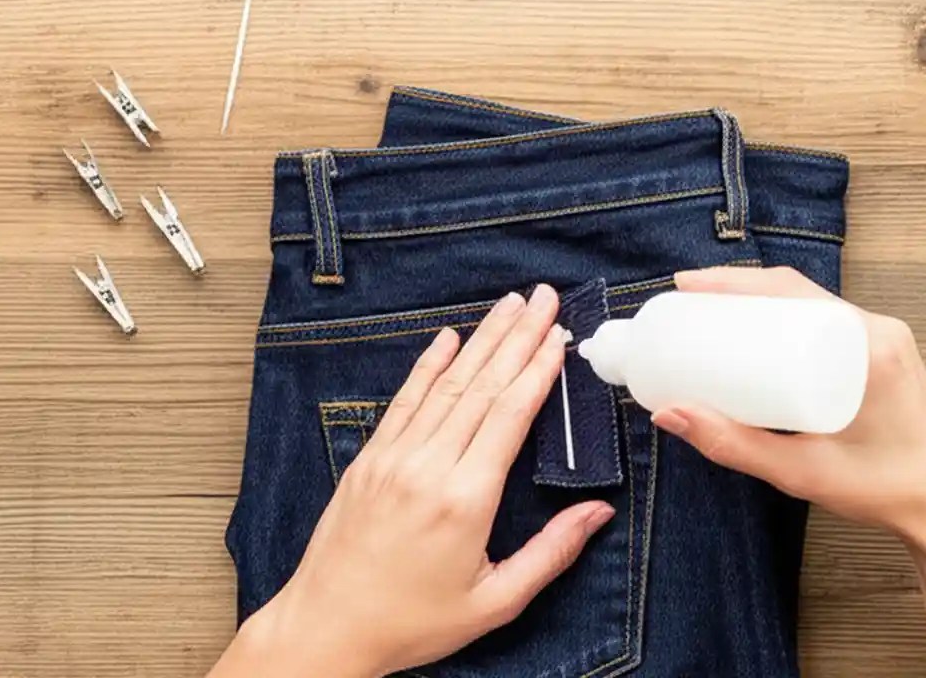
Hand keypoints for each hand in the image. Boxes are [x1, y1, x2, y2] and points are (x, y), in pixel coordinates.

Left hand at [211, 285, 613, 677]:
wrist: (328, 627)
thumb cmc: (412, 621)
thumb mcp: (495, 601)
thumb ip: (551, 552)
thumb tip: (598, 512)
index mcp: (465, 500)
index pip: (510, 414)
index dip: (538, 370)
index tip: (559, 335)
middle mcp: (428, 467)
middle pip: (483, 386)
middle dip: (518, 337)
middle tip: (543, 298)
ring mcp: (394, 458)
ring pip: (446, 384)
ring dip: (481, 340)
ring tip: (509, 305)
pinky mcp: (370, 459)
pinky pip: (405, 401)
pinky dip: (427, 365)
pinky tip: (448, 337)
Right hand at [651, 267, 925, 542]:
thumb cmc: (889, 489)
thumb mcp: (800, 470)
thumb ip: (733, 444)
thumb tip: (672, 415)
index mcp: (868, 347)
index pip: (790, 291)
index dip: (733, 283)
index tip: (688, 288)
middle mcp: (881, 331)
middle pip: (797, 291)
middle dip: (737, 291)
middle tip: (688, 303)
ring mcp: (887, 339)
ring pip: (812, 304)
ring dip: (763, 305)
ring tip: (713, 317)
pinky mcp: (887, 354)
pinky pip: (830, 323)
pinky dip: (789, 321)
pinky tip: (759, 335)